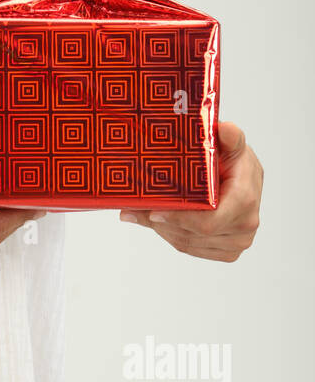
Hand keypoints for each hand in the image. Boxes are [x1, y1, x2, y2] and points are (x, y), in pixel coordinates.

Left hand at [119, 120, 262, 261]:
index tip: (155, 212)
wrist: (241, 174)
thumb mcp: (231, 142)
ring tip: (143, 212)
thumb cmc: (233, 157)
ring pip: (188, 243)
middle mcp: (245, 224)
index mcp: (245, 199)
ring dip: (163, 229)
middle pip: (193, 234)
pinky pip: (192, 249)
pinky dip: (172, 236)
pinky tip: (160, 221)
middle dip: (162, 222)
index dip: (180, 219)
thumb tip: (226, 130)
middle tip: (135, 209)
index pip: (209, 221)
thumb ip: (229, 136)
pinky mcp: (228, 250)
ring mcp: (238, 241)